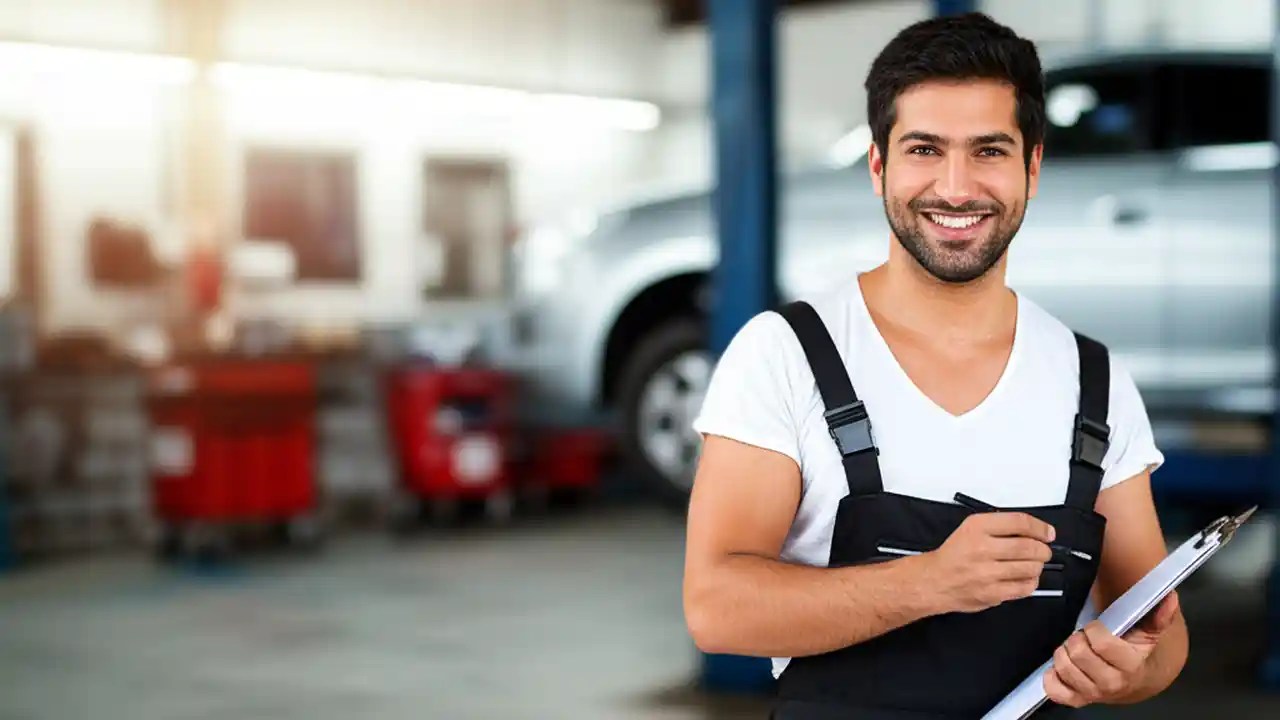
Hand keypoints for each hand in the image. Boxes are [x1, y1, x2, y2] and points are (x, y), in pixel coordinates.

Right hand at [921, 512, 1054, 613]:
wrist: (934, 581)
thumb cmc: (954, 555)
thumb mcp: (970, 528)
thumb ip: (1000, 527)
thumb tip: (1034, 531)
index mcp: (977, 528)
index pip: (1019, 522)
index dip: (1040, 528)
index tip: (1048, 533)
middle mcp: (982, 549)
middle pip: (1029, 547)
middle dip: (1042, 549)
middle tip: (1042, 551)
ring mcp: (987, 573)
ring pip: (1031, 568)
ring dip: (1037, 566)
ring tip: (1031, 564)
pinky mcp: (992, 593)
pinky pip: (1025, 587)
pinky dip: (1031, 582)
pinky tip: (1024, 577)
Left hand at [1043, 591, 1180, 707]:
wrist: (1134, 682)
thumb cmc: (1135, 654)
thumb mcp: (1147, 634)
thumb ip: (1157, 616)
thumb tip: (1169, 598)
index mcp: (1130, 666)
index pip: (1100, 642)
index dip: (1094, 630)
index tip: (1097, 629)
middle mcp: (1111, 683)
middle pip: (1077, 652)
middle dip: (1077, 639)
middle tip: (1086, 639)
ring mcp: (1092, 694)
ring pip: (1062, 665)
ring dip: (1064, 652)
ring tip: (1078, 650)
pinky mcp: (1076, 700)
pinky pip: (1053, 688)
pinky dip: (1052, 675)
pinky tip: (1064, 667)